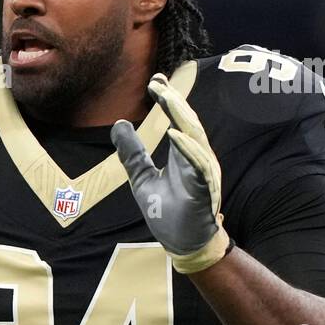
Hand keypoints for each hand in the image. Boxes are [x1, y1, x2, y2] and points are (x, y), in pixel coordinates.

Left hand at [111, 72, 229, 273]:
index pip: (177, 119)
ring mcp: (202, 171)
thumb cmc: (168, 212)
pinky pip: (198, 164)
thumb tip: (119, 124)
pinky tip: (174, 134)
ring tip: (165, 98)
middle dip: (174, 101)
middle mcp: (196, 157)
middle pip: (187, 122)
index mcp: (183, 154)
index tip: (154, 81)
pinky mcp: (204, 188)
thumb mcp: (142, 177)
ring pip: (195, 137)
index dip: (168, 100)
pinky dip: (187, 149)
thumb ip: (132, 152)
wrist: (183, 243)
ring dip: (181, 117)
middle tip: (157, 83)